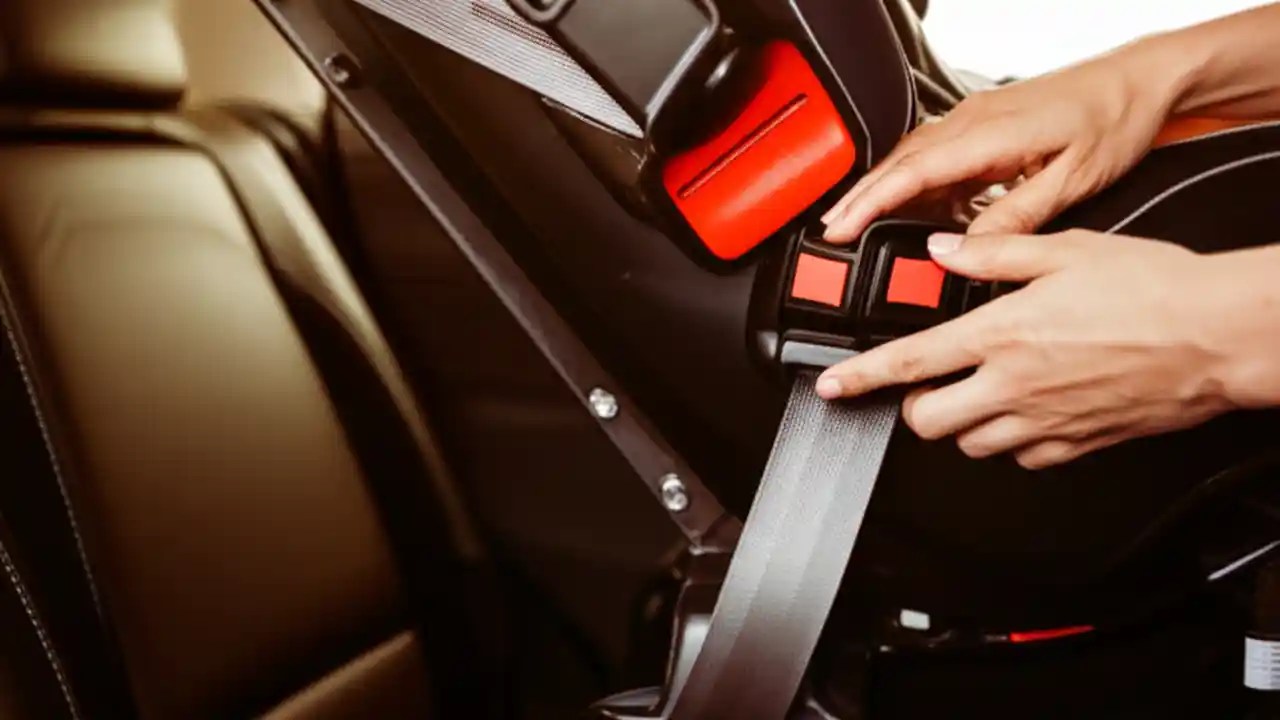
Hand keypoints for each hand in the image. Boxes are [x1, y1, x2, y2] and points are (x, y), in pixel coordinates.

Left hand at [814, 230, 1279, 468]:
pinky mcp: (1076, 445)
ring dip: (964, 423)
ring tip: (984, 391)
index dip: (858, 378)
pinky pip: (1023, 458)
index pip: (908, 363)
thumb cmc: (1152, 289)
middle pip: (928, 421)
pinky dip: (1014, 441)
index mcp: (1001, 333)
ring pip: (971, 445)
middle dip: (917, 406)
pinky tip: (1030, 410)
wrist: (1217, 335)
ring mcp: (1044, 421)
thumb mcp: (1065, 250)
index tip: (831, 387)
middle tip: (930, 384)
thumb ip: (993, 256)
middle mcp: (1014, 386)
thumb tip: (941, 252)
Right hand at [821, 43, 1183, 242]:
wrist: (1140, 81)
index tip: (841, 226)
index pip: (912, 170)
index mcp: (990, 132)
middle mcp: (973, 120)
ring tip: (862, 228)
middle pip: (899, 163)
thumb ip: (1015, 216)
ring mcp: (975, 119)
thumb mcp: (1073, 180)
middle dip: (860, 199)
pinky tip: (924, 213)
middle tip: (832, 235)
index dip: (871, 201)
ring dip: (885, 192)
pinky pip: (938, 156)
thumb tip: (967, 247)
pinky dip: (919, 185)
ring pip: (913, 158)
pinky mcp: (984, 125)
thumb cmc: (1115, 119)